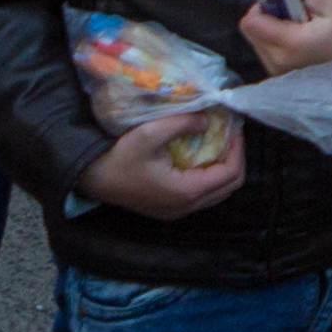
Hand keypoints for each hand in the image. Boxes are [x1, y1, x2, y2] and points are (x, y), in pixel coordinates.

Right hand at [79, 106, 245, 217]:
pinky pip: (202, 196)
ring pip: (217, 193)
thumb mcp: (150, 133)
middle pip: (229, 187)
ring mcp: (178, 211)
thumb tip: (208, 120)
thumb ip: (183, 123)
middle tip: (231, 134)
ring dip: (223, 168)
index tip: (235, 127)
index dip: (238, 149)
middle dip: (235, 158)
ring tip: (219, 142)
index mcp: (186, 191)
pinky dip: (209, 176)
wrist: (93, 178)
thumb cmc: (120, 156)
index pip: (230, 173)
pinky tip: (201, 156)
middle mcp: (187, 207)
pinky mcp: (170, 209)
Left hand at [238, 0, 331, 78]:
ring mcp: (276, 72)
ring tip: (295, 31)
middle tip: (289, 16)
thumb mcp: (328, 4)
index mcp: (291, 42)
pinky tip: (296, 44)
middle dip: (266, 18)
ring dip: (270, 32)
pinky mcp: (277, 77)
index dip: (260, 7)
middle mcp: (278, 61)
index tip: (278, 3)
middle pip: (250, 32)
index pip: (251, 22)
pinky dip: (275, 44)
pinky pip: (265, 53)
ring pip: (256, 43)